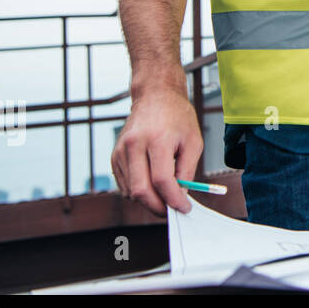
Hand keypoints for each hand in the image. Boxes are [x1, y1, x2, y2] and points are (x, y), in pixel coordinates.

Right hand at [112, 81, 203, 214]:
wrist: (155, 96)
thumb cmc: (178, 118)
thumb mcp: (194, 141)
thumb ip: (187, 171)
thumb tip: (180, 197)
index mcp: (157, 140)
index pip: (162, 181)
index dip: (173, 200)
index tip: (184, 208)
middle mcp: (134, 145)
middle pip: (141, 190)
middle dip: (157, 207)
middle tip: (171, 210)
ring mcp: (121, 151)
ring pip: (130, 191)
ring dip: (148, 200)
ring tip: (164, 194)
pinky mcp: (114, 156)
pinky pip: (124, 184)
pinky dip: (138, 191)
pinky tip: (151, 184)